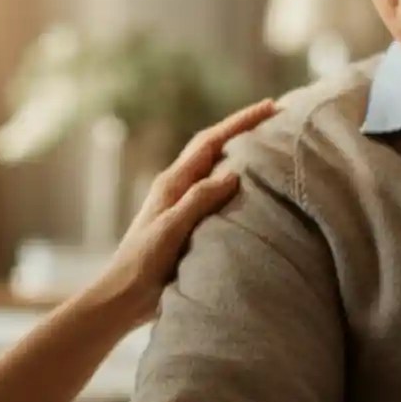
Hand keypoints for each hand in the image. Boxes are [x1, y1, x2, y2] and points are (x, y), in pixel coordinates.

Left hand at [85, 99, 277, 323]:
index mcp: (172, 182)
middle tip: (275, 116)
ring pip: (215, 167)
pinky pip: (216, 191)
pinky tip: (252, 187)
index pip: (210, 141)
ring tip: (269, 143)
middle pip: (213, 147)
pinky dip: (236, 180)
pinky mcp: (187, 222)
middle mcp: (177, 186)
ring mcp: (181, 203)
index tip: (269, 106)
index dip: (240, 121)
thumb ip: (199, 200)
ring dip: (240, 151)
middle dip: (243, 128)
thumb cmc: (144, 263)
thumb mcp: (171, 228)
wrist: (124, 295)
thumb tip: (233, 173)